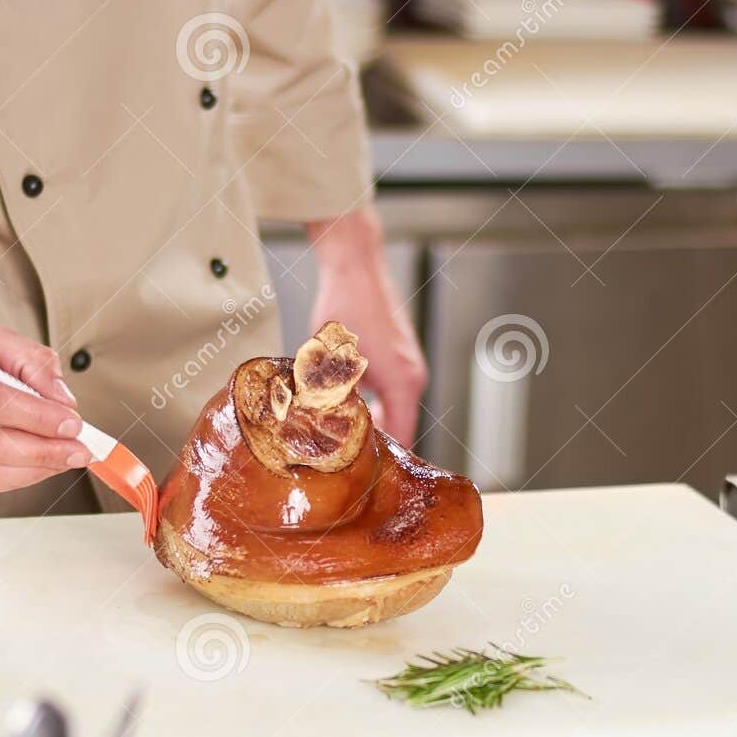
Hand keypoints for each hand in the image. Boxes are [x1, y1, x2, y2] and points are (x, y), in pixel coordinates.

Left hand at [305, 207, 427, 443]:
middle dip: (373, 442)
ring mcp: (411, 364)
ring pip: (393, 408)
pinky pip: (392, 391)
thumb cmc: (344, 305)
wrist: (356, 263)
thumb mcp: (328, 361)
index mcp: (403, 383)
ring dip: (371, 421)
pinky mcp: (402, 355)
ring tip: (339, 432)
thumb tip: (321, 433)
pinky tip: (346, 402)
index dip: (380, 459)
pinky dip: (374, 401)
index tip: (359, 473)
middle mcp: (414, 375)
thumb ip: (330, 402)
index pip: (401, 438)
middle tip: (342, 458)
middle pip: (399, 426)